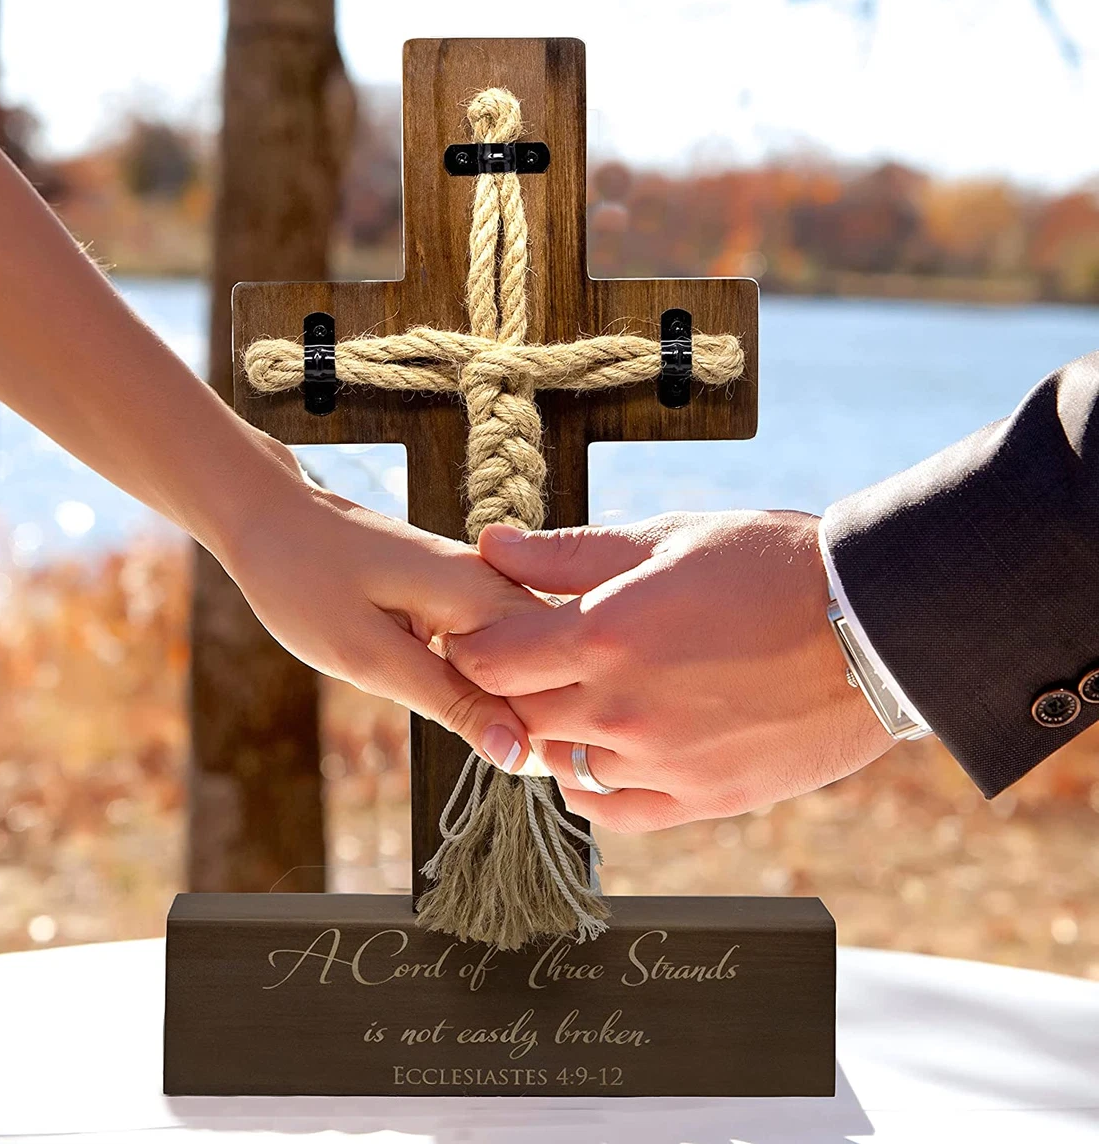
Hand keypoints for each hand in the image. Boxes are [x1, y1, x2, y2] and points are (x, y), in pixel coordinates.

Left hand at [217, 445, 541, 766]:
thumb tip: (518, 753)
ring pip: (518, 661)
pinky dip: (475, 676)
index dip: (537, 728)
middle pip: (543, 668)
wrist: (268, 517)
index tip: (509, 763)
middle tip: (460, 731)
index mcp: (484, 594)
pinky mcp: (460, 591)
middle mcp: (495, 583)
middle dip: (521, 713)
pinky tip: (442, 688)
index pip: (550, 677)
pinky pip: (491, 646)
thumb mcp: (370, 658)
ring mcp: (480, 585)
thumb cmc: (305, 581)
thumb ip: (450, 703)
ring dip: (496, 697)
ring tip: (437, 701)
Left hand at [443, 510, 892, 831]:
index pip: (489, 662)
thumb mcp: (668, 537)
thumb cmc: (771, 566)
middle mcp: (622, 710)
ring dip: (555, 731)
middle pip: (519, 715)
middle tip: (530, 661)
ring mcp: (662, 763)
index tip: (480, 633)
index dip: (471, 646)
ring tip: (580, 696)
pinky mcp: (703, 798)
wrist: (876, 626)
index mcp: (605, 636)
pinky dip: (594, 785)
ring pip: (561, 764)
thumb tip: (491, 544)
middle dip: (511, 686)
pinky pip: (615, 810)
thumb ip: (569, 552)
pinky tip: (604, 753)